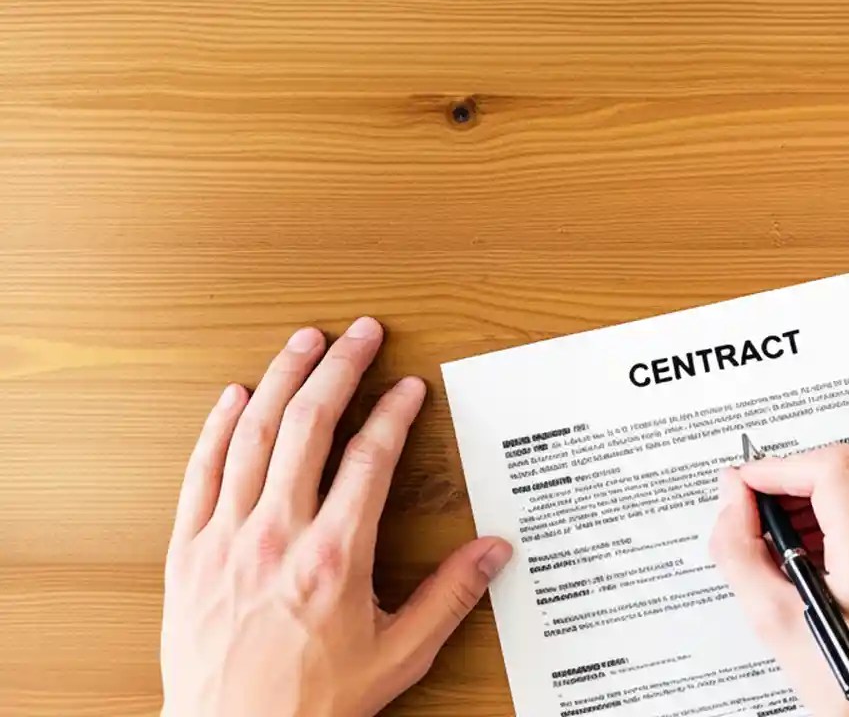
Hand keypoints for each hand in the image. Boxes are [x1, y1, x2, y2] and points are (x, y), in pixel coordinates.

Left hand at [161, 317, 512, 716]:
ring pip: (253, 434)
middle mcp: (277, 535)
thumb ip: (450, 598)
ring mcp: (226, 537)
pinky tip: (234, 396)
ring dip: (282, 379)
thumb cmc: (311, 702)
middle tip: (361, 334)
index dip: (393, 413)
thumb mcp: (398, 655)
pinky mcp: (188, 549)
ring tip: (304, 342)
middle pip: (310, 426)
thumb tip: (494, 552)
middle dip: (341, 369)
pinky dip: (217, 426)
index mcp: (334, 556)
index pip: (370, 458)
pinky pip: (200, 470)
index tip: (408, 389)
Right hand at [710, 445, 848, 716]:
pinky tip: (824, 555)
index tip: (748, 484)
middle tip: (762, 515)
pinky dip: (845, 517)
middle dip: (795, 482)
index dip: (779, 468)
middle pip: (846, 469)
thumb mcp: (777, 625)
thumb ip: (741, 550)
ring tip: (793, 544)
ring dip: (819, 499)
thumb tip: (733, 497)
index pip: (830, 471)